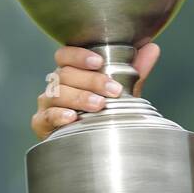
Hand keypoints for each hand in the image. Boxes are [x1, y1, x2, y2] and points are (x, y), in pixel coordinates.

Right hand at [31, 41, 160, 139]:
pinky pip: (46, 116)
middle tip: (113, 90)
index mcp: (71, 73)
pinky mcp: (41, 123)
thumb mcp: (121, 92)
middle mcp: (56, 85)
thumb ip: (135, 71)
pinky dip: (59, 115)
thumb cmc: (104, 113)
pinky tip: (72, 117)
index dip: (79, 56)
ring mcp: (47, 103)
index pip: (65, 56)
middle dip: (91, 81)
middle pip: (65, 75)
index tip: (99, 61)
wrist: (95, 144)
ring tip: (99, 105)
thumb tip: (152, 48)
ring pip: (56, 94)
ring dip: (79, 98)